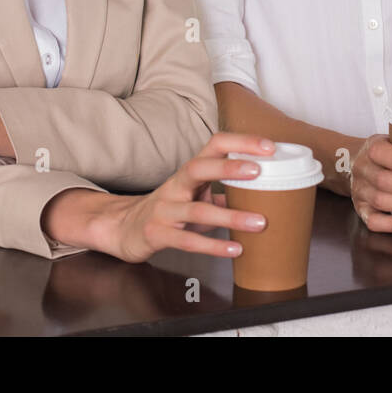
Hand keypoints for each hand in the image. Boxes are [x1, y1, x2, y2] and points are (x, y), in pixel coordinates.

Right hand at [96, 133, 275, 262]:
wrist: (122, 228)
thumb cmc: (168, 209)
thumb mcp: (196, 197)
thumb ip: (224, 195)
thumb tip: (261, 194)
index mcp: (189, 172)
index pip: (214, 145)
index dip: (241, 143)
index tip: (269, 147)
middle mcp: (175, 185)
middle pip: (198, 168)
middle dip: (229, 167)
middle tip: (259, 171)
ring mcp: (164, 210)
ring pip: (197, 211)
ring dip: (230, 217)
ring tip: (259, 223)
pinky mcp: (157, 234)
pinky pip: (187, 241)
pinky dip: (213, 246)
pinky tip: (235, 249)